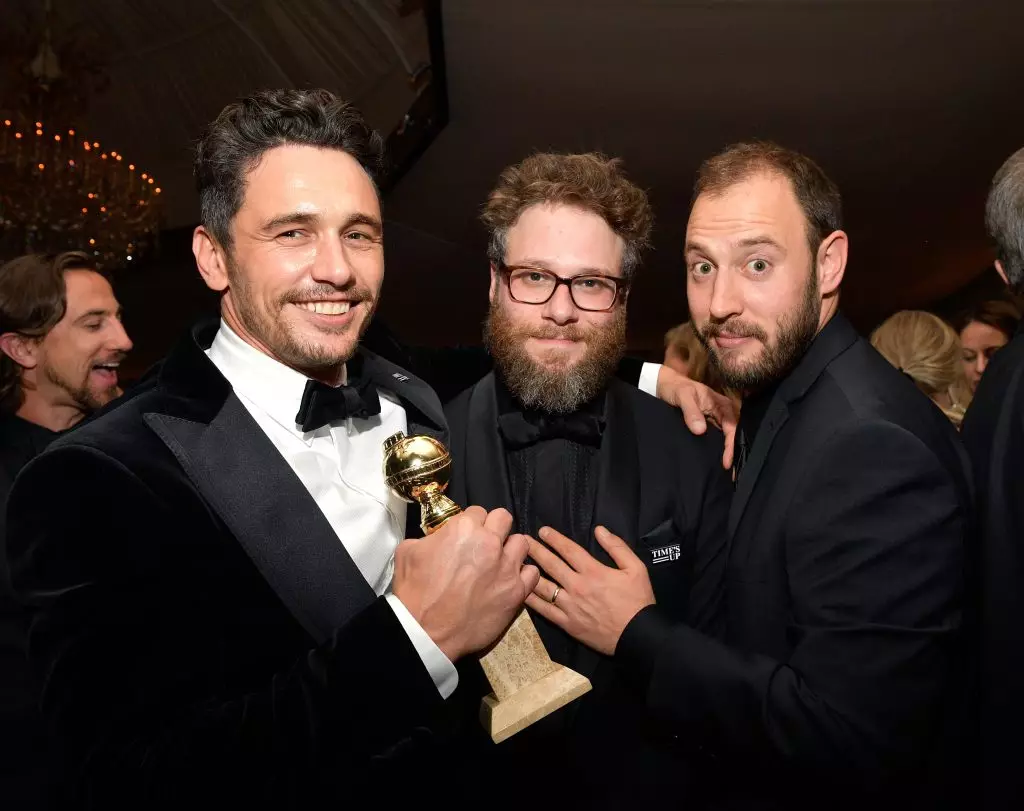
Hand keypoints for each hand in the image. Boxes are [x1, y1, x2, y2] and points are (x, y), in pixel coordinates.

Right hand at [392, 506, 538, 661]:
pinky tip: (510, 581)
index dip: (471, 523)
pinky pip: (532, 572)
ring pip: (522, 543)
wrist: (425, 631)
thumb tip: (440, 536)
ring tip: (500, 562)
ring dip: (511, 549)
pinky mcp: (516, 591)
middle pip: (504, 518)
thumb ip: (430, 536)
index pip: (477, 511)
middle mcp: (490, 542)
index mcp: (464, 528)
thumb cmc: (414, 592)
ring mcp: (506, 567)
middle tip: (485, 544)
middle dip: (495, 528)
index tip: (467, 536)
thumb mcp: (409, 550)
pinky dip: (523, 575)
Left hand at [525, 525, 653, 655]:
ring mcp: (570, 606)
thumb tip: (599, 530)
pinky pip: (545, 610)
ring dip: (529, 572)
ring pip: (544, 586)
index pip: (569, 550)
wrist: (638, 635)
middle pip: (551, 565)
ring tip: (517, 562)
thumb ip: (617, 547)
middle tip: (523, 541)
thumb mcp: (636, 568)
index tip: (543, 531)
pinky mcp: (567, 623)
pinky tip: (522, 591)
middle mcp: (577, 586)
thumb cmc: (638, 601)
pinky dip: (532, 600)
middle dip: (536, 550)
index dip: (555, 539)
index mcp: (593, 571)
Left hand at [655, 365, 737, 469]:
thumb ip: (691, 412)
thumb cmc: (675, 388)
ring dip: (725, 453)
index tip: (726, 461)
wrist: (664, 385)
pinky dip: (716, 450)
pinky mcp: (707, 425)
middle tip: (730, 474)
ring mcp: (714, 420)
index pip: (732, 427)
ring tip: (725, 472)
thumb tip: (700, 431)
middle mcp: (721, 413)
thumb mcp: (683, 396)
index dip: (731, 445)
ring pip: (724, 439)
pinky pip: (715, 439)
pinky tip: (714, 462)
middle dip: (732, 453)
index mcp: (721, 404)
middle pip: (732, 435)